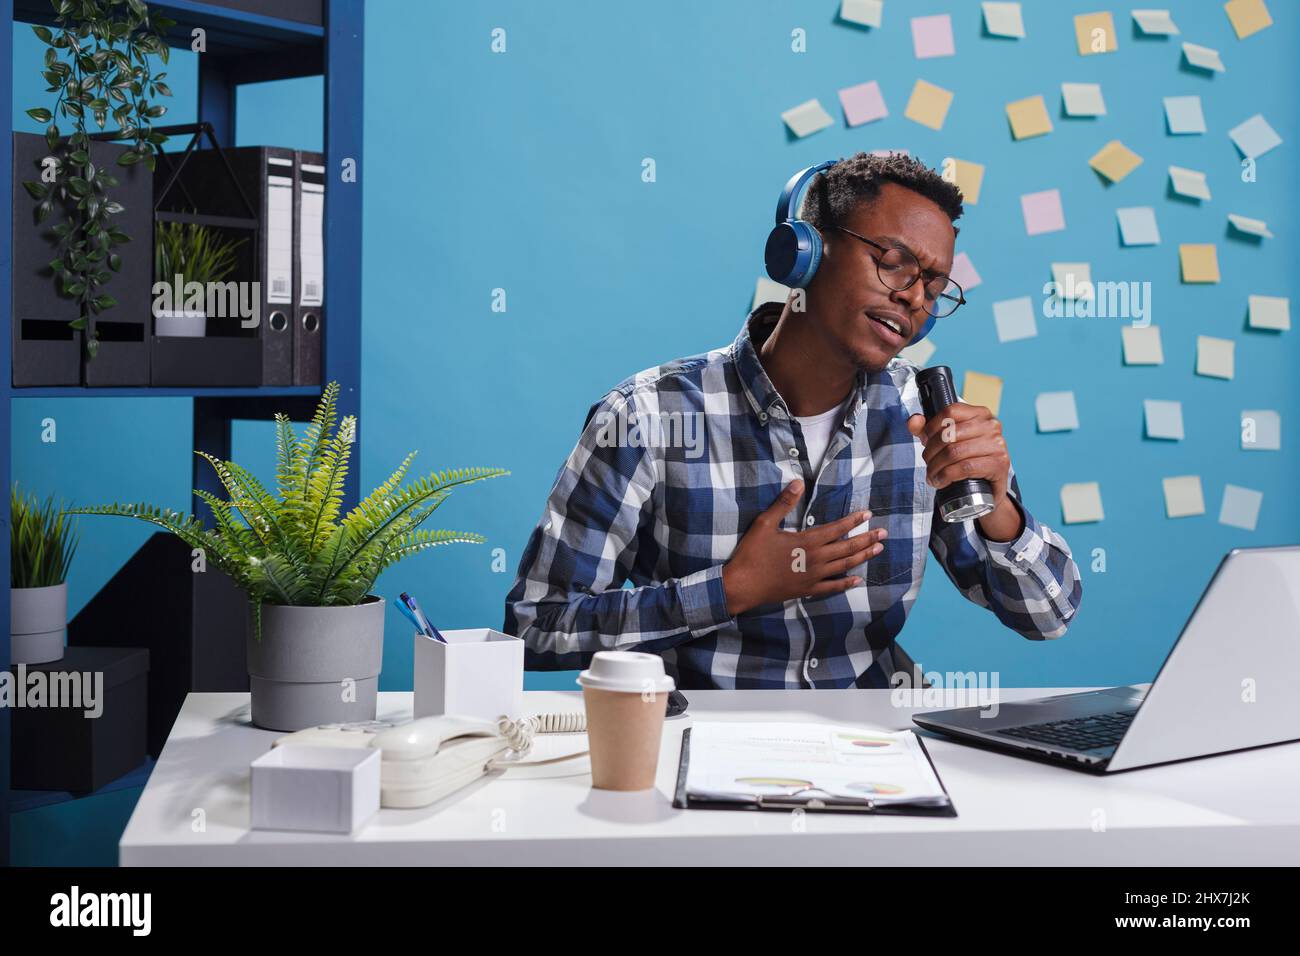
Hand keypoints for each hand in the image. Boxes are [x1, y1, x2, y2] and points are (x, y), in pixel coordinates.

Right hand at [721, 479, 885, 615]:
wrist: (743, 585)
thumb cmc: (752, 553)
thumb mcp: (764, 524)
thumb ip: (783, 504)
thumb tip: (797, 483)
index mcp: (807, 541)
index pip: (836, 529)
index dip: (853, 521)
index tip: (868, 514)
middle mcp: (816, 559)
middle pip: (847, 547)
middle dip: (866, 539)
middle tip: (884, 534)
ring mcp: (813, 576)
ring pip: (844, 566)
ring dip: (862, 557)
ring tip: (878, 550)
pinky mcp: (807, 590)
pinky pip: (832, 587)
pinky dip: (846, 583)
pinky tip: (857, 579)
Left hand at [907, 402, 1010, 506]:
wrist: (987, 487)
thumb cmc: (966, 459)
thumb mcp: (946, 442)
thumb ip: (926, 429)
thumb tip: (914, 420)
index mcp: (980, 414)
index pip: (950, 412)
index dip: (932, 427)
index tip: (925, 442)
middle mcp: (991, 425)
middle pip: (949, 434)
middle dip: (931, 452)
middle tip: (928, 464)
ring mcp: (997, 444)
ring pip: (954, 452)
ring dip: (936, 467)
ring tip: (932, 476)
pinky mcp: (999, 464)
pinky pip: (965, 467)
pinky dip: (947, 476)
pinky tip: (942, 481)